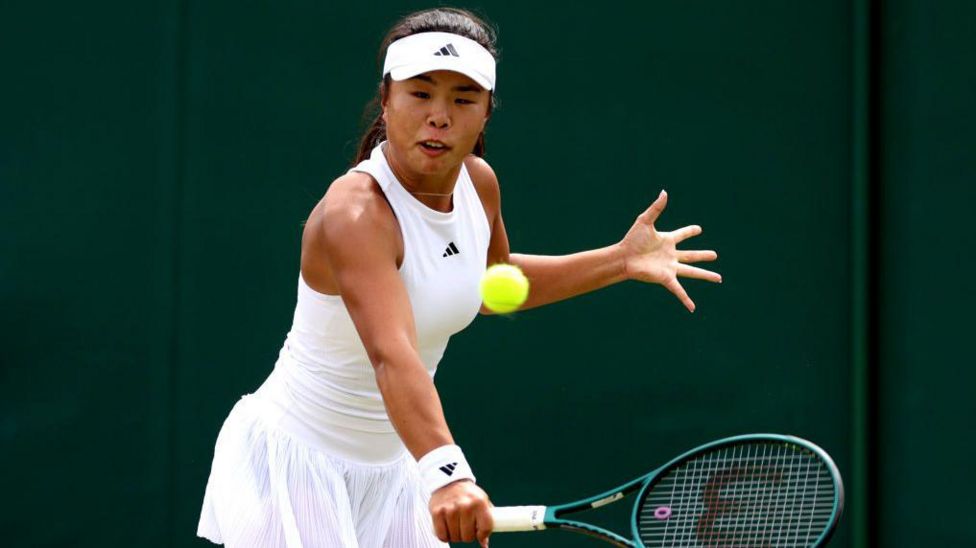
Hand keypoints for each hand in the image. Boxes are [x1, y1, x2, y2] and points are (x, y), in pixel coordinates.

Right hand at [429, 480, 493, 546]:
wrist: (449, 480)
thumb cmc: (468, 494)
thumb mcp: (482, 502)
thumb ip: (485, 522)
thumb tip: (484, 545)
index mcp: (479, 503)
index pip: (486, 528)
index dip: (483, 535)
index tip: (479, 534)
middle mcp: (465, 506)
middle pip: (468, 536)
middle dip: (468, 536)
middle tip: (466, 528)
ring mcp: (450, 510)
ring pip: (455, 538)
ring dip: (456, 536)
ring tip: (456, 526)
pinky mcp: (437, 513)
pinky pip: (442, 536)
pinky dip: (445, 536)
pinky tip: (447, 528)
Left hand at [619, 190, 720, 311]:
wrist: (623, 257)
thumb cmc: (631, 240)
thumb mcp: (645, 221)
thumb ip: (656, 208)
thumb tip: (664, 192)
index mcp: (667, 240)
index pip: (682, 235)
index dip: (690, 231)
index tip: (698, 229)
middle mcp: (671, 255)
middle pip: (692, 255)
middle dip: (703, 255)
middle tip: (715, 255)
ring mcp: (670, 267)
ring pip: (692, 272)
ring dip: (705, 275)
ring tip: (719, 278)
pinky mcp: (666, 278)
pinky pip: (678, 290)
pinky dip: (685, 299)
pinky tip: (692, 308)